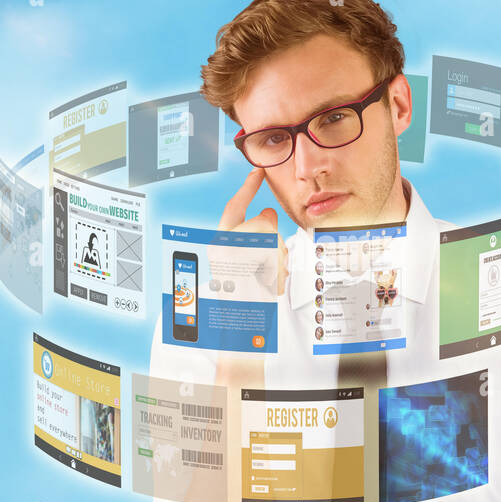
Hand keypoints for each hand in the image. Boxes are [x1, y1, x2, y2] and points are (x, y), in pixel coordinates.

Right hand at [218, 168, 287, 295]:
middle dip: (275, 242)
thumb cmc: (247, 302)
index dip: (247, 189)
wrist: (240, 329)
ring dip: (279, 261)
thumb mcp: (252, 263)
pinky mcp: (244, 263)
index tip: (258, 171)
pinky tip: (268, 285)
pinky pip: (274, 254)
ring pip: (272, 239)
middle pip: (262, 223)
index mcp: (221, 245)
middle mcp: (221, 247)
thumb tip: (269, 212)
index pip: (234, 208)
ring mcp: (231, 254)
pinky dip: (278, 270)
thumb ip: (259, 235)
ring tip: (268, 282)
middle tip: (271, 266)